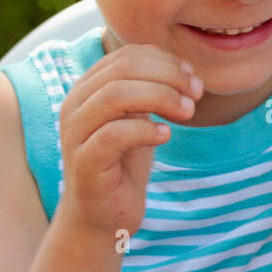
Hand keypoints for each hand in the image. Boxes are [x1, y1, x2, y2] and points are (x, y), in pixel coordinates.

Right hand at [56, 44, 203, 243]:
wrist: (103, 216)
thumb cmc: (124, 163)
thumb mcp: (140, 119)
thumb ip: (151, 91)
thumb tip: (186, 69)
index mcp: (88, 88)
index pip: (127, 55)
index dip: (166, 60)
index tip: (194, 77)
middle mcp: (75, 105)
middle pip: (123, 69)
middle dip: (168, 76)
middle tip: (197, 93)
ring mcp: (75, 133)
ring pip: (116, 95)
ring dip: (161, 97)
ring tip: (187, 112)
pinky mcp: (84, 162)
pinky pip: (113, 134)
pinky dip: (146, 130)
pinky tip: (165, 136)